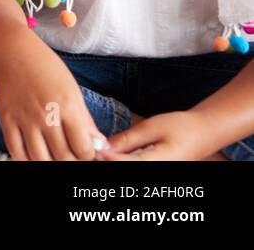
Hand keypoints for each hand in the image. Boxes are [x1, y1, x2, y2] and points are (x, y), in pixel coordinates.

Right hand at [0, 46, 106, 160]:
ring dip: (50, 162)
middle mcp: (45, 115)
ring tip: (53, 156)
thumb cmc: (47, 68)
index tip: (85, 152)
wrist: (14, 52)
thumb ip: (85, 120)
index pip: (83, 149)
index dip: (87, 156)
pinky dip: (26, 159)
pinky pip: (15, 151)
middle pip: (63, 157)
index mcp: (67, 107)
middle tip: (70, 154)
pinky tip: (34, 156)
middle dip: (70, 160)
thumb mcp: (73, 91)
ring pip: (40, 159)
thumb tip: (99, 144)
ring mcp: (24, 119)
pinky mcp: (6, 120)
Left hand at [100, 111, 219, 160]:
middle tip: (93, 149)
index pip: (126, 164)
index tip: (94, 148)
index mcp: (159, 162)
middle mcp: (158, 171)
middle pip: (126, 169)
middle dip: (109, 161)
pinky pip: (136, 167)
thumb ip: (129, 139)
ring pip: (130, 169)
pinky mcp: (155, 169)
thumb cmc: (181, 126)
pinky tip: (111, 152)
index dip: (108, 158)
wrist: (205, 132)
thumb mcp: (152, 127)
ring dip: (114, 161)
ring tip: (100, 149)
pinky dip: (122, 161)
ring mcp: (158, 171)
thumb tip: (104, 147)